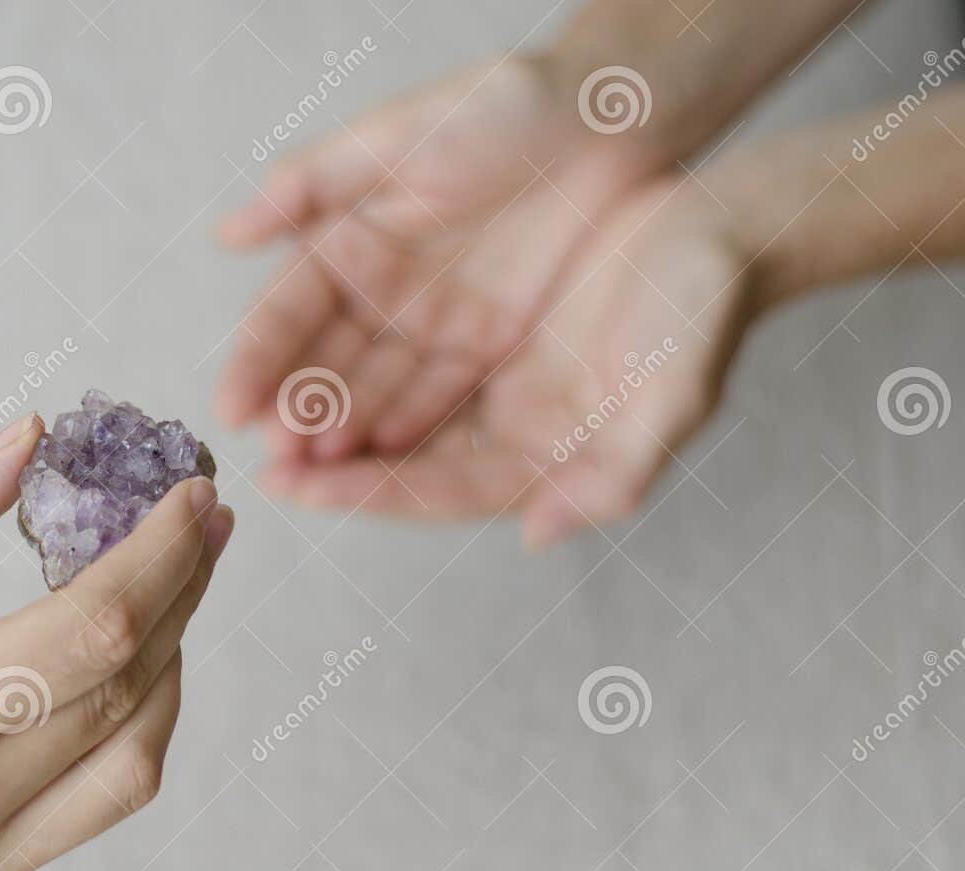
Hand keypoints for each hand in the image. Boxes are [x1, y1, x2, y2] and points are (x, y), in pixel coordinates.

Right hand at [0, 416, 231, 870]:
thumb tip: (26, 441)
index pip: (92, 628)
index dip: (161, 556)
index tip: (195, 499)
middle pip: (126, 688)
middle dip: (180, 597)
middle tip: (201, 530)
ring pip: (129, 766)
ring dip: (167, 674)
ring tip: (170, 601)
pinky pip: (85, 814)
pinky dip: (119, 738)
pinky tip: (111, 682)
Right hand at [217, 55, 654, 461]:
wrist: (600, 121)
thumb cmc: (498, 109)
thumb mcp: (397, 135)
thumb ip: (311, 182)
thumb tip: (228, 234)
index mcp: (342, 240)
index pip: (284, 314)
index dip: (256, 361)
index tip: (231, 408)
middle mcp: (375, 292)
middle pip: (322, 364)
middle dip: (294, 412)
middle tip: (273, 455)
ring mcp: (427, 324)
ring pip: (372, 390)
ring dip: (341, 432)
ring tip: (313, 471)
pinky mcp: (482, 345)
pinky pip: (438, 396)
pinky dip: (407, 429)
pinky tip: (379, 462)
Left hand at [259, 176, 754, 546]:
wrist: (718, 227)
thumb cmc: (703, 312)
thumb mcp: (673, 397)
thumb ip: (614, 474)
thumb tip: (539, 535)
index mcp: (545, 461)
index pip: (440, 490)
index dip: (369, 494)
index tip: (300, 491)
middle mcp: (507, 432)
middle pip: (401, 460)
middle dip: (330, 465)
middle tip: (260, 462)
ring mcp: (490, 384)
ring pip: (391, 409)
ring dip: (328, 415)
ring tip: (261, 416)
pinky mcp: (479, 331)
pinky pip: (401, 353)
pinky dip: (352, 356)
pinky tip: (301, 356)